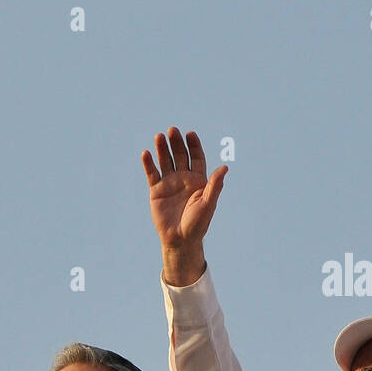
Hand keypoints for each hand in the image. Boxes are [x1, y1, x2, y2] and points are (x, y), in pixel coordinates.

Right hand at [142, 128, 226, 285]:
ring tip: (159, 136)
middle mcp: (184, 178)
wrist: (179, 240)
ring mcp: (169, 183)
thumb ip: (215, 185)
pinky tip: (146, 154)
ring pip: (165, 161)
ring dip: (162, 149)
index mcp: (199, 179)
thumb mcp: (208, 203)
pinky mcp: (156, 190)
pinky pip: (152, 174)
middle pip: (180, 155)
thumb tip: (225, 167)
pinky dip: (149, 164)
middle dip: (176, 143)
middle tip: (172, 131)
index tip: (190, 134)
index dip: (194, 145)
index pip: (196, 157)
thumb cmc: (197, 224)